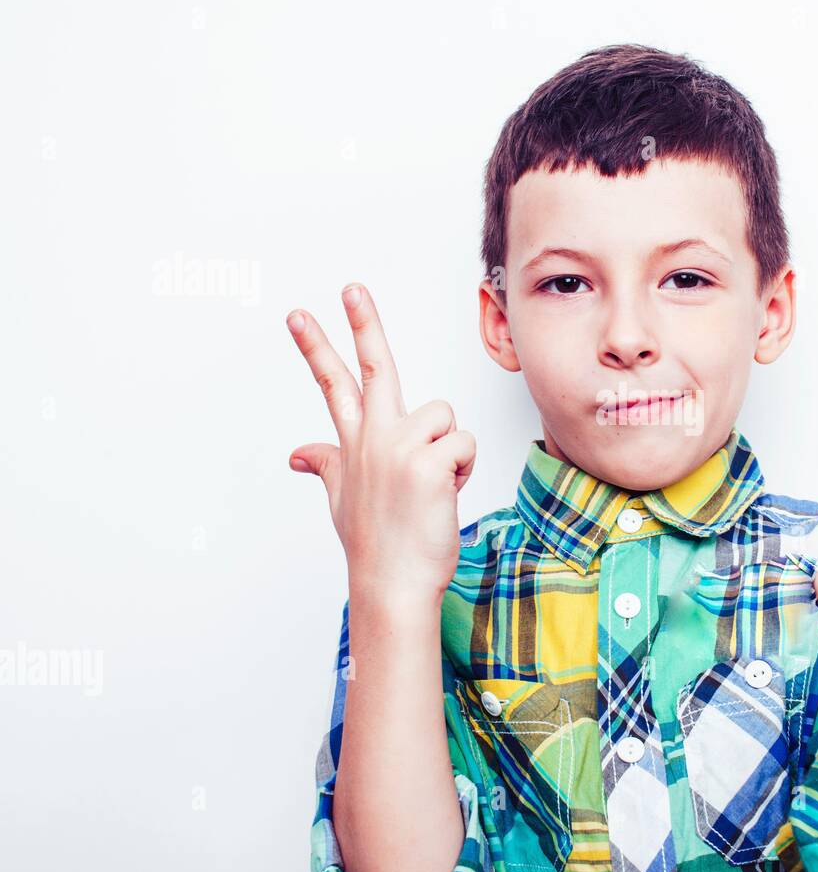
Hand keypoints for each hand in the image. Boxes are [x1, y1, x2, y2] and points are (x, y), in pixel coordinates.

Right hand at [286, 283, 475, 596]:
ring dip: (449, 450)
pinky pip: (464, 444)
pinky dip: (464, 470)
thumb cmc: (377, 543)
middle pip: (373, 367)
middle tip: (353, 287)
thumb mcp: (343, 500)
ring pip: (444, 416)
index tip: (301, 314)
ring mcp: (397, 449)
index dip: (316, 346)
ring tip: (434, 485)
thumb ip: (327, 464)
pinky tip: (446, 494)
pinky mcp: (427, 463)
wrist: (392, 583)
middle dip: (363, 324)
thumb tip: (298, 454)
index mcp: (354, 443)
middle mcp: (373, 439)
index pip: (332, 385)